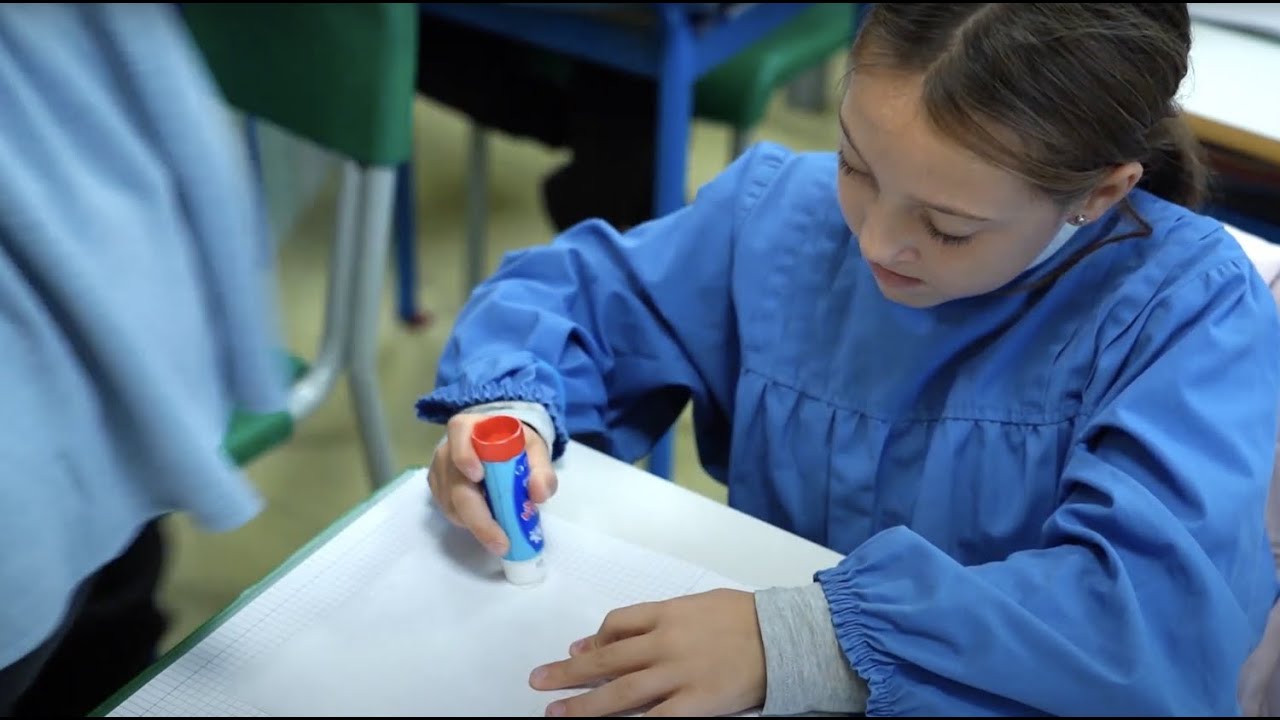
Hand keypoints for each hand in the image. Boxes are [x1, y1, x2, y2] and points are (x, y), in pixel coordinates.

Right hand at [427, 413, 556, 555]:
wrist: (501, 448)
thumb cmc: (515, 446)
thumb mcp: (534, 450)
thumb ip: (541, 470)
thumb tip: (538, 494)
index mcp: (469, 428)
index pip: (459, 435)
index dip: (465, 456)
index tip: (478, 476)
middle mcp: (447, 448)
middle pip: (455, 484)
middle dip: (478, 518)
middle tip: (500, 543)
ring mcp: (439, 471)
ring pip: (451, 504)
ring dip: (476, 524)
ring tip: (502, 533)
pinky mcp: (437, 490)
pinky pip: (449, 511)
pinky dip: (469, 523)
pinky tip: (488, 522)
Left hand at [529, 589, 765, 716]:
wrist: (785, 636)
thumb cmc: (746, 617)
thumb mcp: (699, 604)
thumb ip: (660, 617)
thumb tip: (618, 634)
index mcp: (667, 613)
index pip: (617, 624)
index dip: (592, 641)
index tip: (578, 652)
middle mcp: (665, 643)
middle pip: (606, 659)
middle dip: (568, 672)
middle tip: (539, 681)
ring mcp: (678, 674)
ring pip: (620, 692)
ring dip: (584, 704)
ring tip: (556, 711)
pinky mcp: (696, 702)